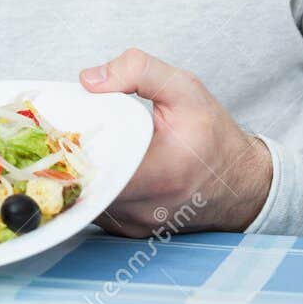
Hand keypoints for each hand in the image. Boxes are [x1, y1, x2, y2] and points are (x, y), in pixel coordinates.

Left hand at [79, 47, 271, 236]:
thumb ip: (138, 71)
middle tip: (60, 131)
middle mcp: (145, 209)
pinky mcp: (130, 232)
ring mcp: (135, 225)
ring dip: (75, 173)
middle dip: (66, 157)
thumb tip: (88, 79)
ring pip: (85, 199)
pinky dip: (89, 186)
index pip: (94, 166)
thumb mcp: (184, 89)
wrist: (241, 182)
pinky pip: (95, 208)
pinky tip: (90, 164)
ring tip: (73, 144)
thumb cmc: (214, 135)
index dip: (70, 145)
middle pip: (82, 184)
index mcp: (160, 173)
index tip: (61, 125)